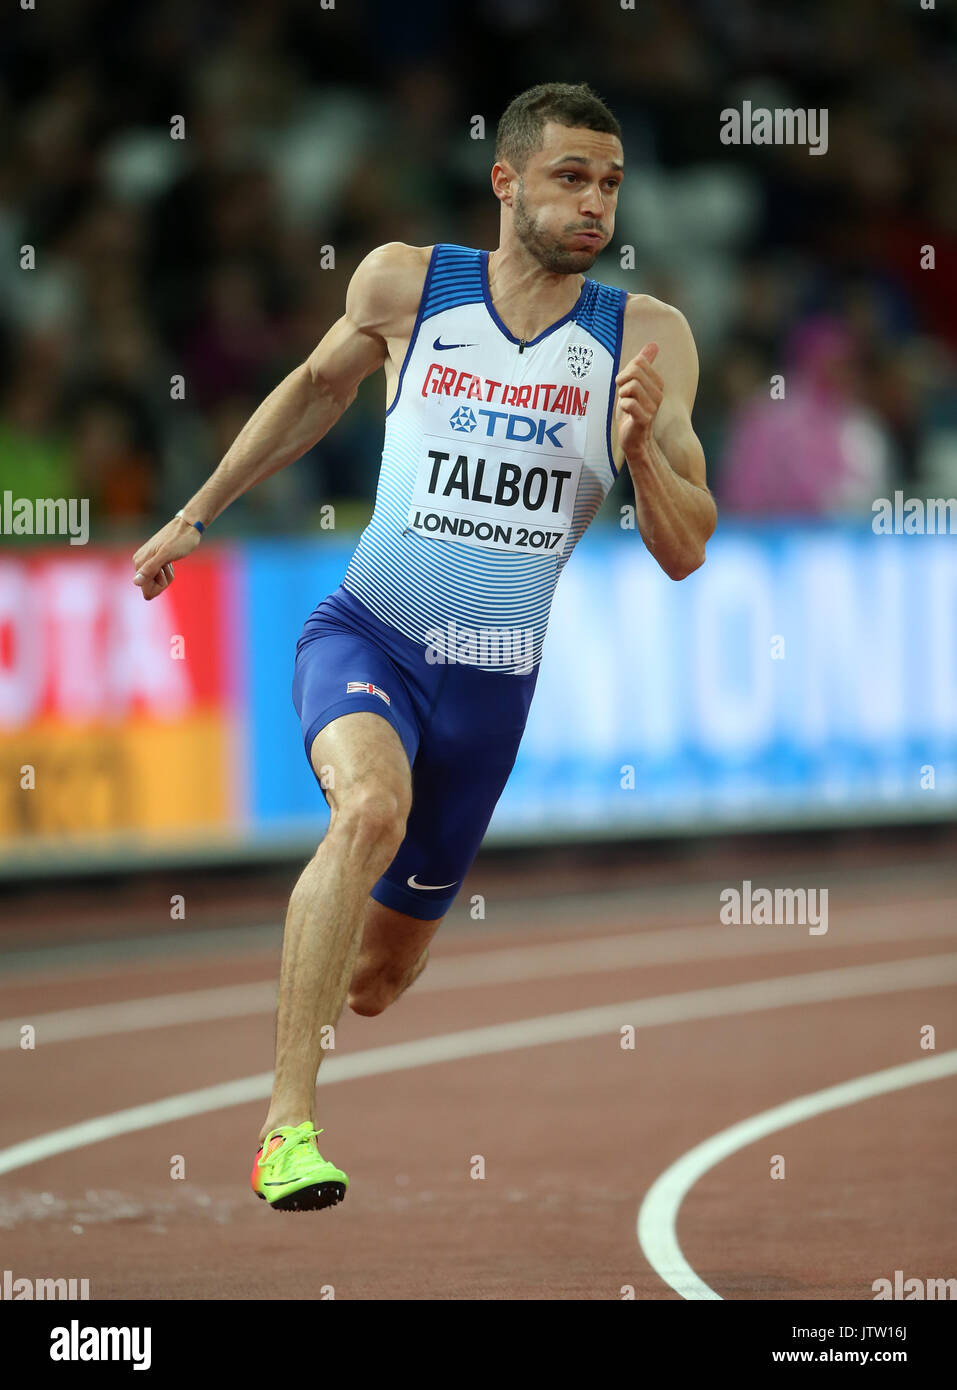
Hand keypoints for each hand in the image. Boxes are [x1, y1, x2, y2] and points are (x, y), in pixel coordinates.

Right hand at [132, 516, 202, 599]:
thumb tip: (136, 582)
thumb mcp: (167, 554)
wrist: (188, 525)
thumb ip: (151, 568)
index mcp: (139, 562)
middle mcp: (139, 562)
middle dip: (163, 580)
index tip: (165, 571)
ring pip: (156, 581)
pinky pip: (159, 575)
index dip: (160, 586)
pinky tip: (170, 559)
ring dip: (167, 574)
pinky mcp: (153, 559)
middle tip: (169, 564)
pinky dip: (167, 570)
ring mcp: (146, 561)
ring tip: (170, 560)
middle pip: (151, 587)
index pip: (146, 591)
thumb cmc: (181, 539)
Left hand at [615, 342, 663, 462]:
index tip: (624, 385)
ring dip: (622, 395)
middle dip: (621, 382)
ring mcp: (653, 407)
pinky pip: (628, 403)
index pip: (638, 362)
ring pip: (631, 386)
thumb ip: (642, 365)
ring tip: (626, 405)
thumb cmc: (631, 412)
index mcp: (657, 383)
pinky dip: (622, 406)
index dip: (625, 372)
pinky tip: (627, 414)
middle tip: (623, 395)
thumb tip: (654, 344)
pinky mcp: (645, 419)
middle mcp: (658, 394)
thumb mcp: (634, 384)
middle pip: (634, 372)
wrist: (633, 440)